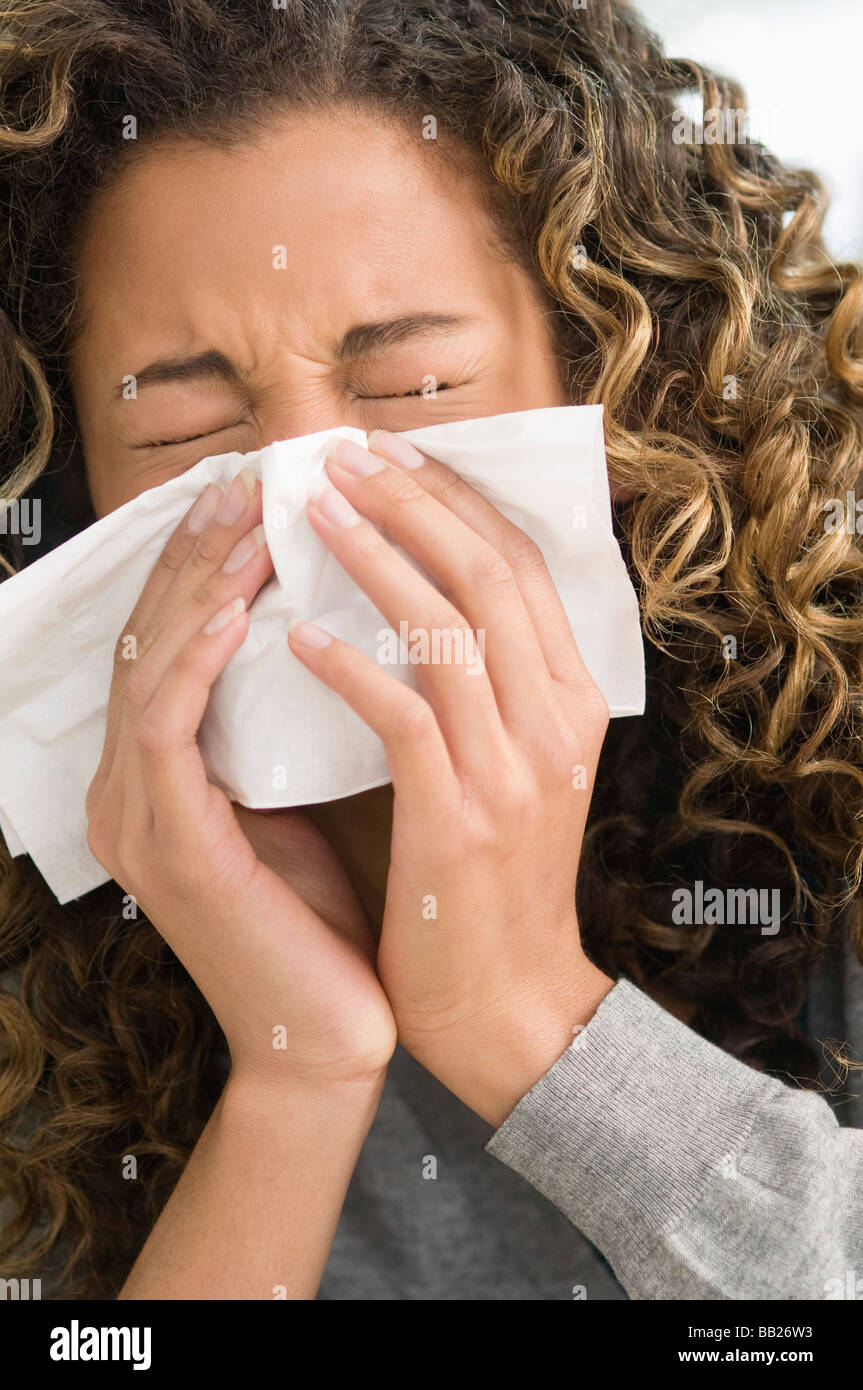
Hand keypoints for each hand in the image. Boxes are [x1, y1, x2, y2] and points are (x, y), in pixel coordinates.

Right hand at [86, 469, 396, 1090]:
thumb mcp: (307, 797)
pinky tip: (237, 607)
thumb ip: (293, 721)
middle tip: (252, 477)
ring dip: (199, 583)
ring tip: (250, 518)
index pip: (175, 639)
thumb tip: (333, 624)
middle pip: (152, 635)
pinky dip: (196, 660)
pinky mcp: (165, 845)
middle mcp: (133, 788)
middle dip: (200, 550)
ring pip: (151, 666)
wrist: (331, 1038)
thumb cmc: (331, 919)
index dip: (209, 561)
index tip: (264, 496)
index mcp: (163, 776)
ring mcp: (137, 817)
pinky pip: (167, 730)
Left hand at [288, 433, 613, 1126]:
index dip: (456, 499)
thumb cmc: (495, 883)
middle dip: (413, 502)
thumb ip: (490, 691)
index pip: (521, 567)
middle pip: (487, 576)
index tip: (394, 454)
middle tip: (343, 456)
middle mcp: (555, 722)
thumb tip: (420, 600)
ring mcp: (513, 769)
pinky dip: (350, 667)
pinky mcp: (460, 817)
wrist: (508, 1003)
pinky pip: (403, 716)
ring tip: (314, 513)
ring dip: (375, 558)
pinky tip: (300, 635)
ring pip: (447, 629)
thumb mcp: (519, 771)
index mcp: (572, 702)